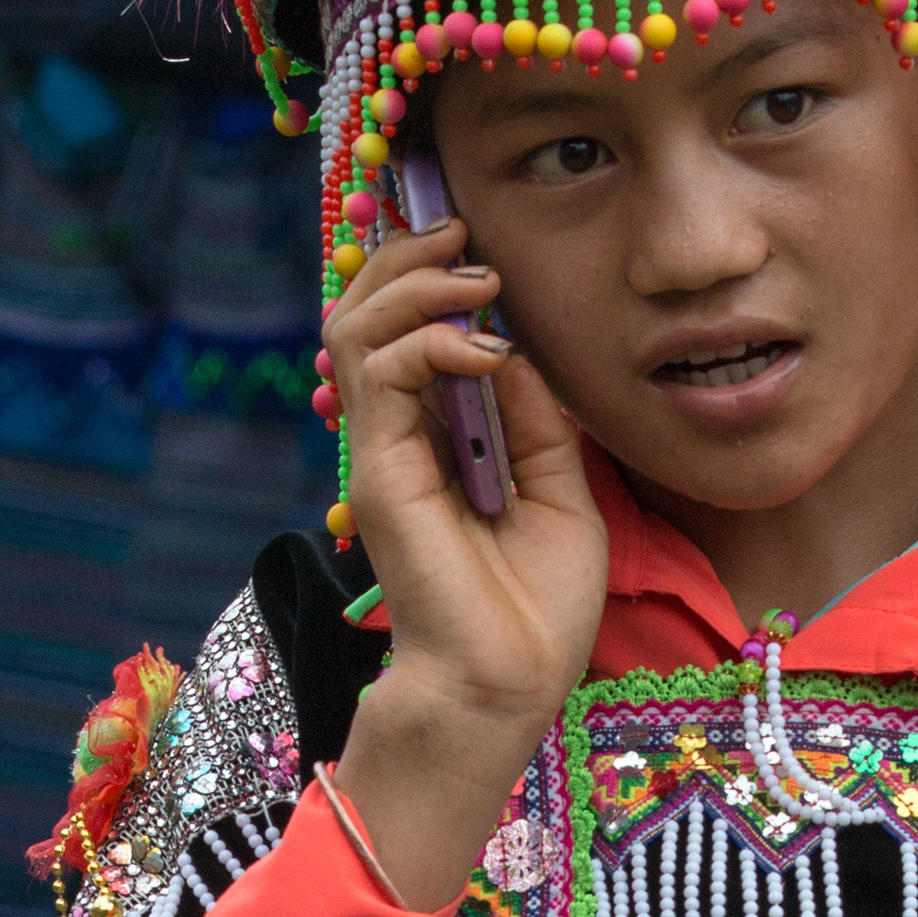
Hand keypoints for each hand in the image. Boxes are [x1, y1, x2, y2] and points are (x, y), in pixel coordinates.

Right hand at [325, 216, 608, 906]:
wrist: (509, 682)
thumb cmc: (536, 609)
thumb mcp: (560, 492)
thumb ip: (536, 418)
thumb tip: (512, 343)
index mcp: (439, 440)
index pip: (409, 332)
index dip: (427, 273)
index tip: (478, 239)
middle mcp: (401, 437)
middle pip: (367, 313)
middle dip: (411, 256)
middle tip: (466, 234)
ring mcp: (384, 451)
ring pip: (357, 326)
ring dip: (414, 282)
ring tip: (475, 279)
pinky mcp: (381, 469)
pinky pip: (383, 370)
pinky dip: (431, 340)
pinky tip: (485, 351)